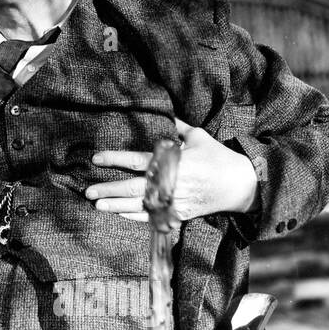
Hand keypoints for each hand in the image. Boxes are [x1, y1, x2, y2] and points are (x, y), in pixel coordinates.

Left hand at [84, 118, 260, 222]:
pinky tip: (119, 213)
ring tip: (96, 205)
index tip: (95, 158)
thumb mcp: (198, 136)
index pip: (137, 160)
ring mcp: (175, 202)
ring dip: (116, 205)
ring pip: (139, 205)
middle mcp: (171, 183)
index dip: (114, 159)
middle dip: (108, 189)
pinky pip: (152, 218)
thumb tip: (161, 112)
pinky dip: (134, 216)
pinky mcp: (179, 215)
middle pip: (132, 187)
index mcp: (173, 161)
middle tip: (88, 190)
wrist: (241, 185)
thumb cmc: (218, 157)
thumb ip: (176, 127)